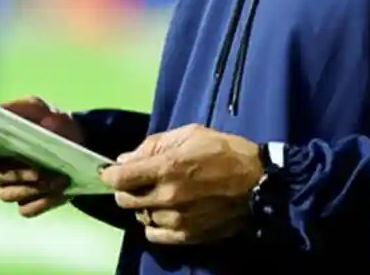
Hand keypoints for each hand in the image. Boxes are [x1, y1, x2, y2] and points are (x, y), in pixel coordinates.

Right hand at [0, 96, 83, 217]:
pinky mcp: (26, 202)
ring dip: (31, 189)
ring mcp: (9, 186)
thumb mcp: (43, 109)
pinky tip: (60, 192)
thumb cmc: (51, 121)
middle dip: (13, 174)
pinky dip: (42, 202)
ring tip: (59, 180)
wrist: (74, 143)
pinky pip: (26, 209)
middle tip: (39, 171)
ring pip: (6, 194)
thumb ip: (36, 113)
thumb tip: (44, 125)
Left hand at [99, 124, 262, 245]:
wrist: (259, 184)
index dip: (110, 174)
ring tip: (159, 195)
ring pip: (140, 217)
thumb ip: (154, 145)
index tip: (111, 171)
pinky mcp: (187, 236)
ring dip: (144, 206)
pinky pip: (155, 235)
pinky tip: (166, 213)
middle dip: (127, 188)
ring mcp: (177, 220)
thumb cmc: (225, 151)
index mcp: (167, 168)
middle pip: (125, 199)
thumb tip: (125, 159)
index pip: (119, 178)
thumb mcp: (190, 134)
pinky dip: (155, 224)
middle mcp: (167, 197)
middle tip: (139, 181)